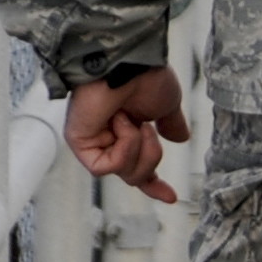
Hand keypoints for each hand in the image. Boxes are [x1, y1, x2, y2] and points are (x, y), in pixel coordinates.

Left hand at [67, 67, 192, 202]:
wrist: (130, 63)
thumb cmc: (146, 76)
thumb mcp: (167, 104)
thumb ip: (171, 123)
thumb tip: (180, 138)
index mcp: (131, 132)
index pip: (141, 168)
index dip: (155, 185)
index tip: (172, 198)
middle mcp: (111, 139)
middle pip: (136, 175)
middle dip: (151, 159)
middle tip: (151, 130)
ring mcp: (95, 142)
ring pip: (124, 173)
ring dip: (139, 149)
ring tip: (136, 122)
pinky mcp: (81, 144)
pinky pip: (107, 167)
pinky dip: (123, 148)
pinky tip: (123, 125)